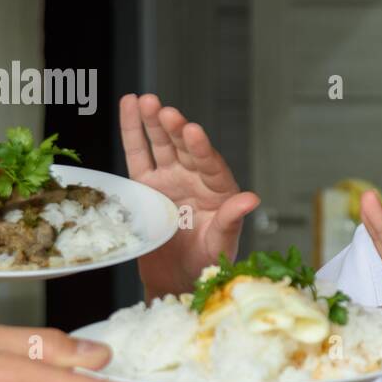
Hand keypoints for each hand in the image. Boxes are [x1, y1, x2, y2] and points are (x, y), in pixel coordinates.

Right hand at [119, 94, 259, 297]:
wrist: (177, 280)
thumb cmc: (206, 263)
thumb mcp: (221, 246)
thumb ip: (231, 220)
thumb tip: (252, 199)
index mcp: (219, 190)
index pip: (210, 165)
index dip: (201, 149)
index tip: (193, 132)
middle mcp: (195, 179)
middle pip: (184, 149)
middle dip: (175, 130)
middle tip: (166, 112)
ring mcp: (170, 179)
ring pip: (161, 145)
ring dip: (153, 123)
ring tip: (146, 101)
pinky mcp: (146, 185)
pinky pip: (138, 154)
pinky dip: (133, 130)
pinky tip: (130, 104)